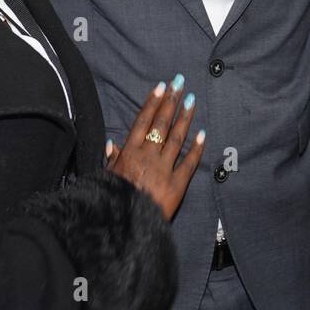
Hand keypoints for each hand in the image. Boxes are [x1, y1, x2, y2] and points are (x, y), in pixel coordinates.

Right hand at [107, 75, 204, 220]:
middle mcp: (147, 156)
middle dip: (171, 102)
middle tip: (179, 83)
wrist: (124, 226)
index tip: (161, 87)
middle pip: (161, 124)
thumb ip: (112, 160)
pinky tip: (203, 134)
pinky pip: (189, 163)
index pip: (142, 121)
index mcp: (129, 153)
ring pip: (176, 138)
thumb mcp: (106, 178)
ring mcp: (164, 169)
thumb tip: (112, 144)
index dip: (152, 103)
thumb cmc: (112, 201)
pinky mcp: (177, 184)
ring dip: (185, 118)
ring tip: (191, 100)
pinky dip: (197, 148)